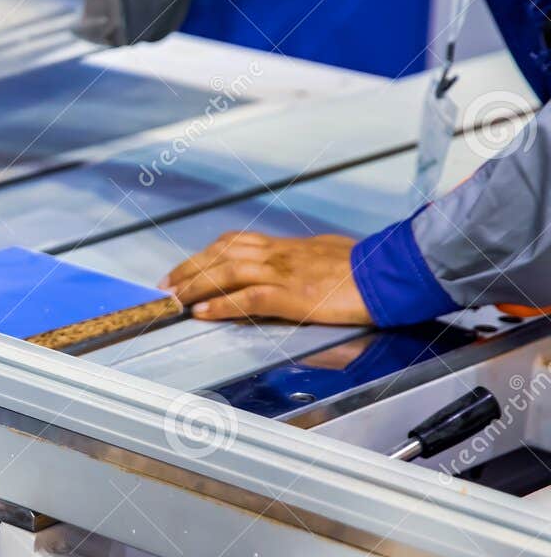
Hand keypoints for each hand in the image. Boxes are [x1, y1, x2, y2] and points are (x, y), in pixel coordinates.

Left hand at [157, 232, 372, 324]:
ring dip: (195, 286)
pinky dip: (221, 305)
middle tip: (166, 285)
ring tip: (174, 298)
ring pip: (227, 272)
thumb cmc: (364, 266)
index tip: (184, 267)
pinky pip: (248, 298)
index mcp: (285, 246)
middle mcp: (278, 255)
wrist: (390, 273)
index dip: (204, 255)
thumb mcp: (325, 254)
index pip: (234, 243)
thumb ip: (300, 260)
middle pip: (221, 255)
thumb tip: (288, 265)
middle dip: (188, 269)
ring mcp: (284, 274)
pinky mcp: (293, 295)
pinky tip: (203, 313)